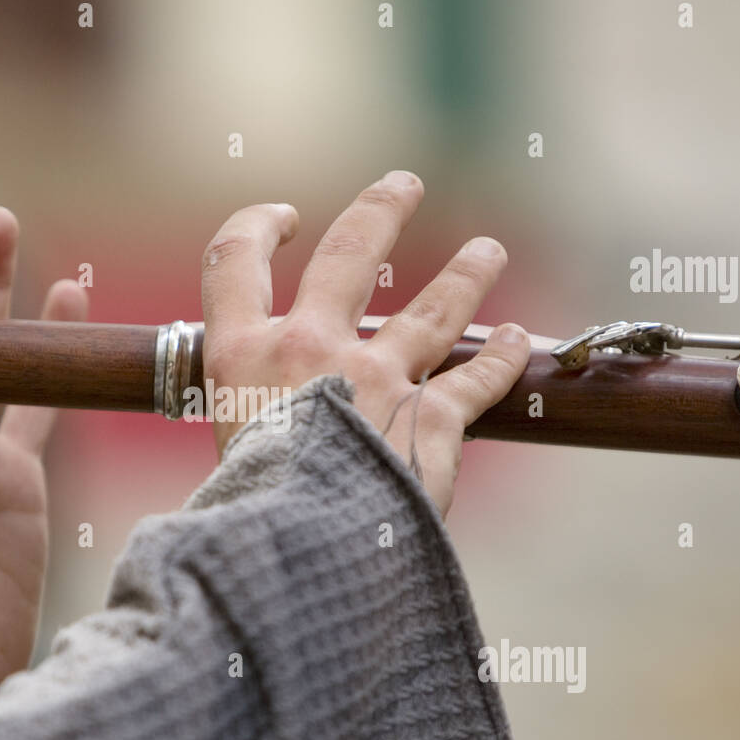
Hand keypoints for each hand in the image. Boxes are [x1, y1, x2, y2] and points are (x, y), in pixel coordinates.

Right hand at [200, 171, 529, 514]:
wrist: (304, 554)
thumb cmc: (249, 521)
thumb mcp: (222, 459)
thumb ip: (246, 435)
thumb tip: (248, 456)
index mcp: (241, 356)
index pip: (232, 262)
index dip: (255, 228)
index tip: (284, 218)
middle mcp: (310, 349)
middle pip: (349, 255)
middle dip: (381, 211)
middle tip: (405, 185)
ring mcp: (378, 377)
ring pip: (433, 309)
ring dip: (465, 274)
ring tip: (488, 249)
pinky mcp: (432, 419)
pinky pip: (476, 379)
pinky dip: (501, 358)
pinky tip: (516, 340)